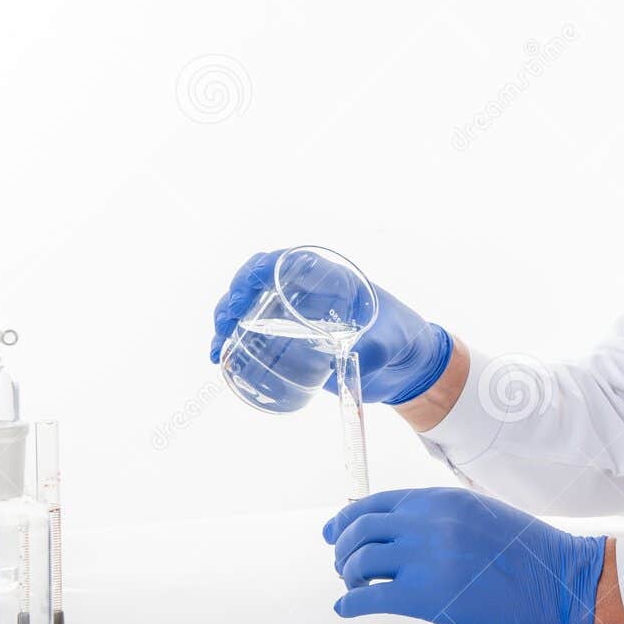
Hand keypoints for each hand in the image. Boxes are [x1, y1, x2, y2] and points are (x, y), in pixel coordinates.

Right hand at [208, 248, 452, 404]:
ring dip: (225, 322)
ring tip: (217, 348)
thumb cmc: (402, 338)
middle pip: (256, 282)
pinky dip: (232, 342)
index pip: (285, 261)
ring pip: (248, 307)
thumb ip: (374, 350)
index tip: (242, 296)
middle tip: (224, 325)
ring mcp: (295, 315)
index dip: (257, 272)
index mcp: (330, 277)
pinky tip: (221, 359)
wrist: (406, 362)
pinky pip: (253, 333)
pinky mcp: (290, 340)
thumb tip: (352, 362)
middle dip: (232, 298)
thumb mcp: (391, 342)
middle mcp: (306, 291)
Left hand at [323, 488, 606, 623]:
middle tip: (343, 566)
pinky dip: (349, 605)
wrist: (560, 580)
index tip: (334, 534)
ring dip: (347, 576)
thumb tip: (401, 527)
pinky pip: (370, 598)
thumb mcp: (481, 512)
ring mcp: (427, 558)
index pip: (374, 503)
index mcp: (440, 500)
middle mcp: (427, 523)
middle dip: (342, 549)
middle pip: (359, 529)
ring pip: (358, 561)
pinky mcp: (428, 596)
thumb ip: (440, 514)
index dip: (346, 519)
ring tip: (354, 589)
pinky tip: (347, 610)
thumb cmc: (528, 552)